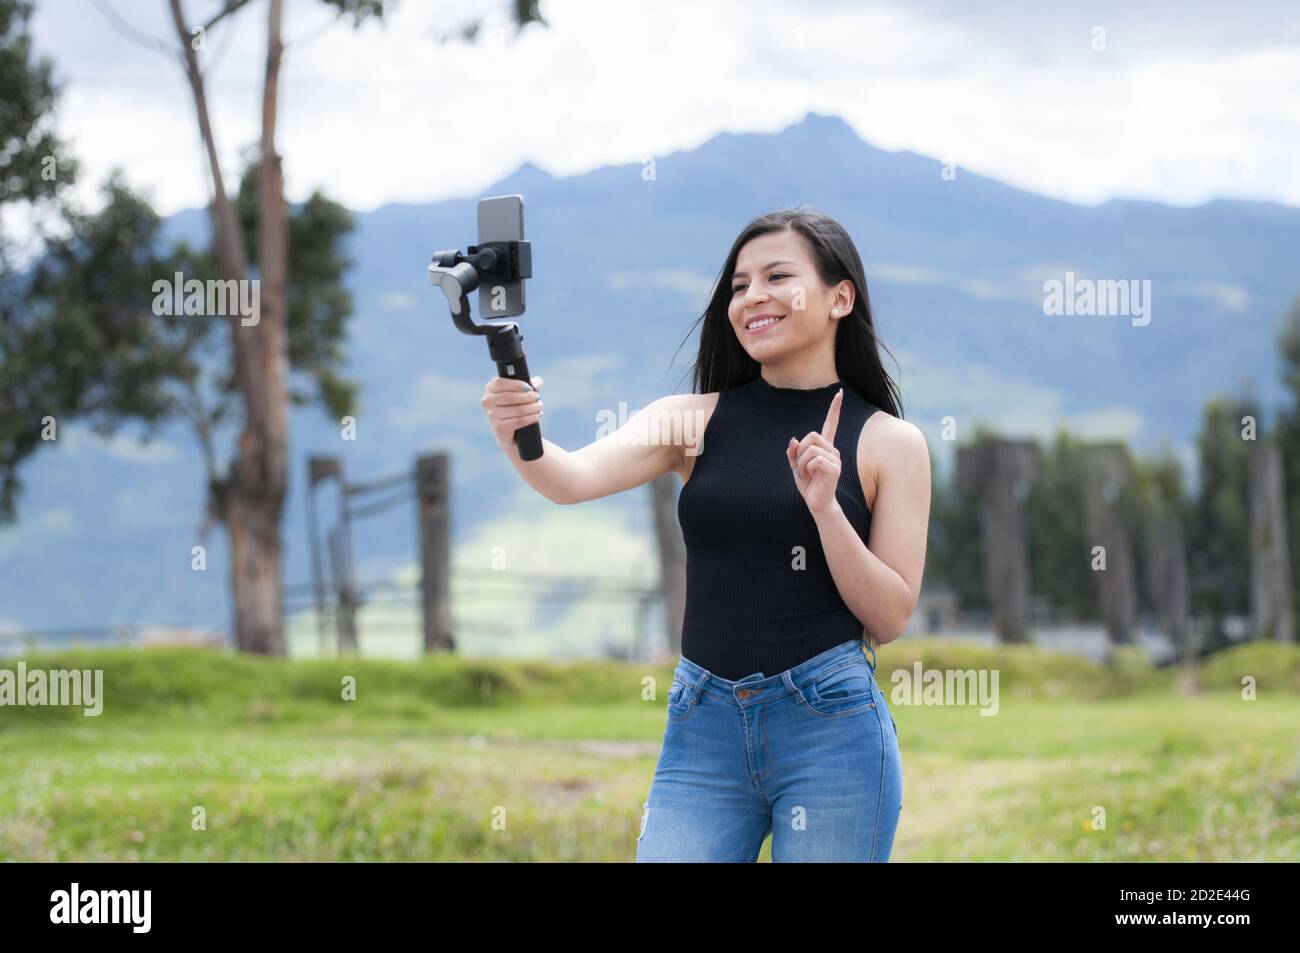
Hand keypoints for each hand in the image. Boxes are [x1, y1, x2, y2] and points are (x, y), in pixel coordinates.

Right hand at [482, 375, 542, 451]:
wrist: (511, 432)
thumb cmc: (516, 406)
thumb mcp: (522, 393)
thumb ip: (530, 384)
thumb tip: (537, 383)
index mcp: (490, 389)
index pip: (499, 383)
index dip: (516, 384)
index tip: (529, 388)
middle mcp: (488, 401)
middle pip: (509, 397)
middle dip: (527, 397)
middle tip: (537, 397)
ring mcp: (492, 415)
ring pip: (516, 410)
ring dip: (531, 408)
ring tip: (539, 407)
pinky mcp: (499, 428)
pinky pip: (519, 421)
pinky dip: (531, 418)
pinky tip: (537, 416)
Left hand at [786, 388, 842, 515]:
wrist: (816, 503)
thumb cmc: (808, 485)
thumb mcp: (795, 466)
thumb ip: (793, 452)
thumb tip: (794, 440)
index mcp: (825, 448)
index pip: (830, 424)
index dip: (835, 409)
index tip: (840, 393)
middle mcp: (833, 451)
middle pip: (811, 436)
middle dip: (800, 451)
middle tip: (801, 467)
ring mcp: (836, 459)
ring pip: (810, 449)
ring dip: (801, 463)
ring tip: (805, 474)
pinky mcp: (835, 469)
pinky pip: (814, 460)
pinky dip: (806, 468)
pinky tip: (811, 476)